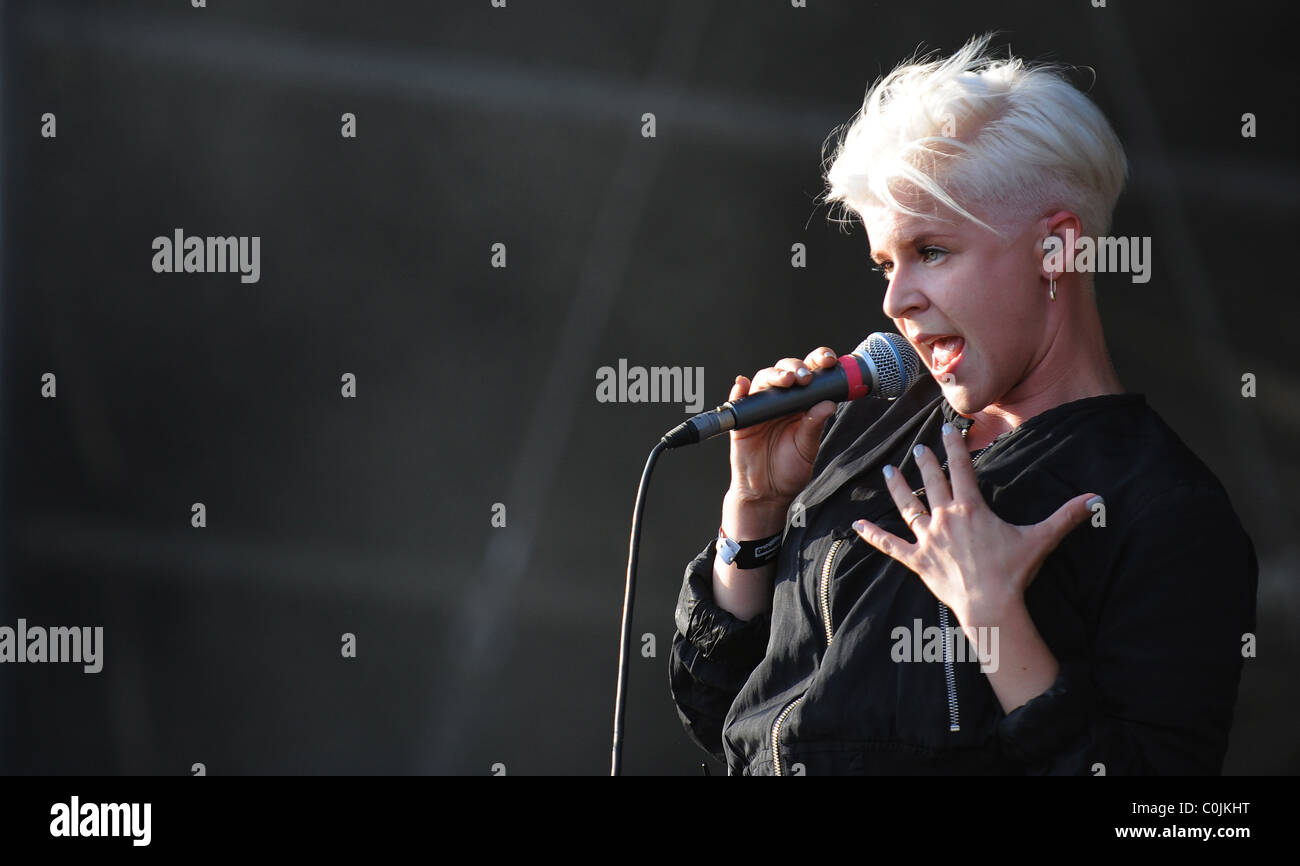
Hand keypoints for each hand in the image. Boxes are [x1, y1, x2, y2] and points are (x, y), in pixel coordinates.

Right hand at [726, 346, 839, 511]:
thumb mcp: (807, 448)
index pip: (810, 375)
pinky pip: (737, 400)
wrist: (767, 493)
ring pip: (763, 381)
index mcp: (801, 404)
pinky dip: (738, 390)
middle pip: (785, 371)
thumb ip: (814, 425)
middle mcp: (780, 401)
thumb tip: (828, 403)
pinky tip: (742, 384)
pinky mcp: (742, 420)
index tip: (828, 360)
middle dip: (795, 367)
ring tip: (784, 380)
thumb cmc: (788, 469)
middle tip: (805, 377)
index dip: (818, 362)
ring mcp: (760, 408)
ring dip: (773, 375)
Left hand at [851, 422, 1100, 628]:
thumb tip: (1096, 498)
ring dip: (898, 488)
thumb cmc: (1013, 571)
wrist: (991, 605)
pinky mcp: (917, 561)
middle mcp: (945, 518)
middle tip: (916, 447)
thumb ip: (1066, 516)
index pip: (961, 468)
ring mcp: (928, 539)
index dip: (954, 446)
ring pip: (908, 507)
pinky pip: (890, 546)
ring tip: (887, 470)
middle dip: (924, 462)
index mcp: (971, 508)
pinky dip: (873, 535)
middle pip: (932, 482)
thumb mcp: (1040, 539)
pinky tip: (855, 525)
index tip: (947, 428)